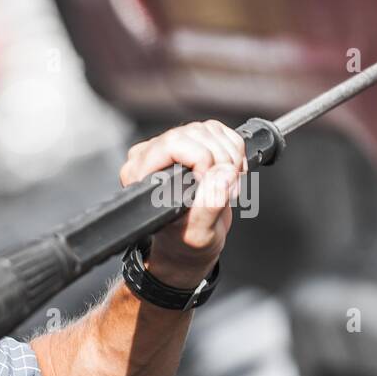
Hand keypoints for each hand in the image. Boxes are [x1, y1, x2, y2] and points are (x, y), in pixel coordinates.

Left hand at [120, 120, 246, 287]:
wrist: (190, 244)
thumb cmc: (185, 242)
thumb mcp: (198, 233)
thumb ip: (209, 205)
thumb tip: (224, 175)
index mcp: (141, 174)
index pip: (173, 143)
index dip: (201, 158)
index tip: (212, 182)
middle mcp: (152, 155)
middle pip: (196, 133)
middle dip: (221, 160)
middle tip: (229, 189)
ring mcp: (173, 145)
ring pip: (210, 131)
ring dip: (231, 157)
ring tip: (230, 185)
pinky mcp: (193, 142)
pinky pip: (221, 132)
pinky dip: (235, 151)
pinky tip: (231, 173)